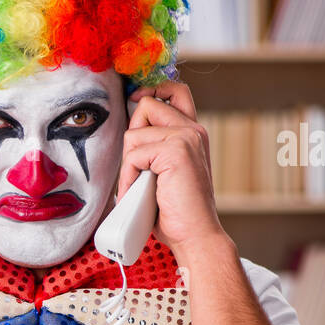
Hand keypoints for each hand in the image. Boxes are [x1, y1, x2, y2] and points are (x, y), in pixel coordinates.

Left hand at [119, 82, 227, 256]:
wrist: (196, 234)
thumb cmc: (177, 211)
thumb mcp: (164, 172)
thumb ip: (154, 148)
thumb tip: (130, 133)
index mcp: (193, 133)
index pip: (174, 91)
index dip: (151, 90)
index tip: (134, 102)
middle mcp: (193, 130)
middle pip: (145, 105)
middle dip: (131, 136)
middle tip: (137, 168)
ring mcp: (186, 138)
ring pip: (134, 133)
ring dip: (128, 166)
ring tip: (139, 188)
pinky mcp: (175, 151)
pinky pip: (133, 155)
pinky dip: (128, 179)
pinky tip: (138, 194)